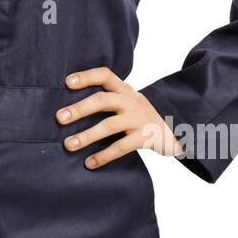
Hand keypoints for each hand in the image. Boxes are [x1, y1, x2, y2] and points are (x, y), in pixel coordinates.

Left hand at [56, 66, 184, 167]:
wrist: (177, 130)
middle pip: (102, 99)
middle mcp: (131, 101)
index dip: (86, 76)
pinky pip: (121, 147)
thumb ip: (107, 101)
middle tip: (60, 118)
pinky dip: (103, 156)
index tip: (67, 82)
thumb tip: (70, 110)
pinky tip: (89, 163)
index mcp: (124, 90)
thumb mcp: (127, 103)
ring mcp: (139, 119)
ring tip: (68, 145)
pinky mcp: (145, 137)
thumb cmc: (140, 116)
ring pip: (109, 125)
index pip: (105, 75)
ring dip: (86, 136)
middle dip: (79, 108)